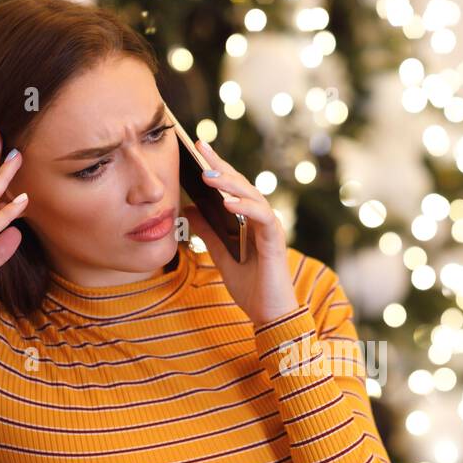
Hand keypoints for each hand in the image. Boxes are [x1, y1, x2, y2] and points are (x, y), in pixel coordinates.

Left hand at [189, 138, 299, 325]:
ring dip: (230, 184)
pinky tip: (227, 203)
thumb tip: (187, 208)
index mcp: (247, 220)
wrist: (268, 314)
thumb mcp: (219, 254)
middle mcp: (260, 219)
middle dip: (221, 166)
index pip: (231, 186)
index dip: (216, 166)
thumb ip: (207, 231)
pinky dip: (246, 209)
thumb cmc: (249, 286)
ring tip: (207, 176)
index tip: (197, 148)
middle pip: (241, 184)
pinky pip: (263, 218)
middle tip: (200, 149)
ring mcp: (269, 228)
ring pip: (253, 196)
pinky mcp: (275, 241)